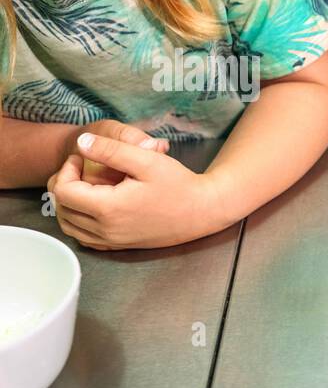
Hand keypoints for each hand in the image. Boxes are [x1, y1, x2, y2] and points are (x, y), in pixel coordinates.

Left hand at [46, 133, 226, 249]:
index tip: (83, 157)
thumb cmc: (179, 185)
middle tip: (82, 168)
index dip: (66, 169)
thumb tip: (81, 142)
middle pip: (62, 208)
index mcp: (109, 208)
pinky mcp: (121, 245)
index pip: (63, 190)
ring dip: (68, 204)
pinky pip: (85, 238)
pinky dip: (79, 222)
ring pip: (69, 226)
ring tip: (85, 186)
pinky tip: (93, 207)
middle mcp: (107, 229)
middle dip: (64, 184)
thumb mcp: (146, 160)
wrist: (204, 211)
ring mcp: (113, 240)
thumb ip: (110, 150)